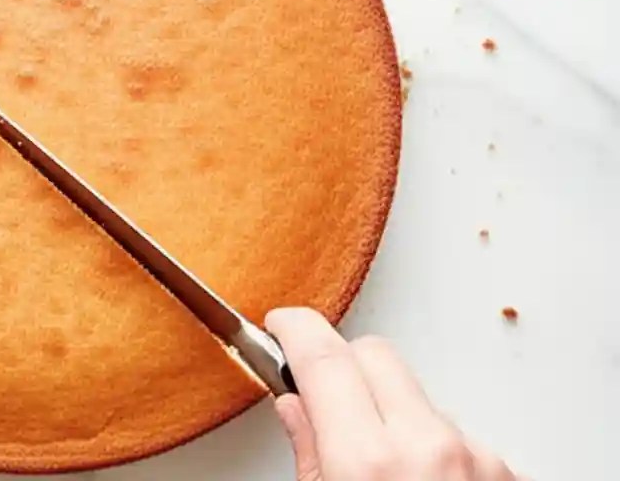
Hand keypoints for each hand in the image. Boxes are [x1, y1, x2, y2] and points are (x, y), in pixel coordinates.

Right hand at [266, 308, 514, 480]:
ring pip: (419, 396)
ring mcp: (477, 457)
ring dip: (394, 415)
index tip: (283, 325)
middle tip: (327, 402)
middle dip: (345, 367)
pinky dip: (437, 450)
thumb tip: (298, 410)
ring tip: (387, 470)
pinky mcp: (509, 471)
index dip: (295, 329)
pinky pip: (460, 434)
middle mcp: (428, 448)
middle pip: (375, 356)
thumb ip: (311, 457)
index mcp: (367, 462)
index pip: (323, 357)